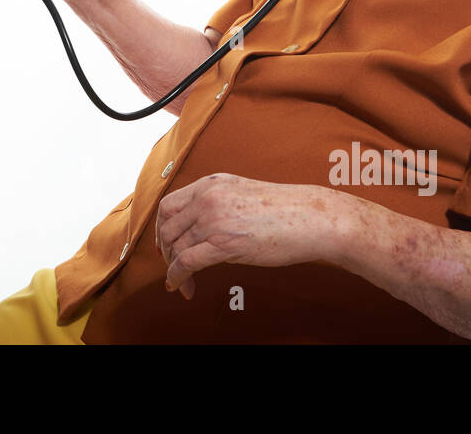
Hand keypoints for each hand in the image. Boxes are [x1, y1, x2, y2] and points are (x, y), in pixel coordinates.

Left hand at [154, 174, 337, 299]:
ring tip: (182, 283)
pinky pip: (186, 262)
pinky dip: (177, 277)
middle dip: (165, 251)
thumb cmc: (282, 210)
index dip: (161, 228)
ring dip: (173, 269)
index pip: (168, 205)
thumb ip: (216, 203)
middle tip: (171, 266)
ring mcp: (214, 219)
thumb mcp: (240, 194)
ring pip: (175, 247)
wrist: (309, 217)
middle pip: (167, 227)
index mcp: (211, 184)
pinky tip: (182, 286)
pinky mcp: (223, 243)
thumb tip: (198, 226)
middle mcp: (207, 198)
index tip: (164, 244)